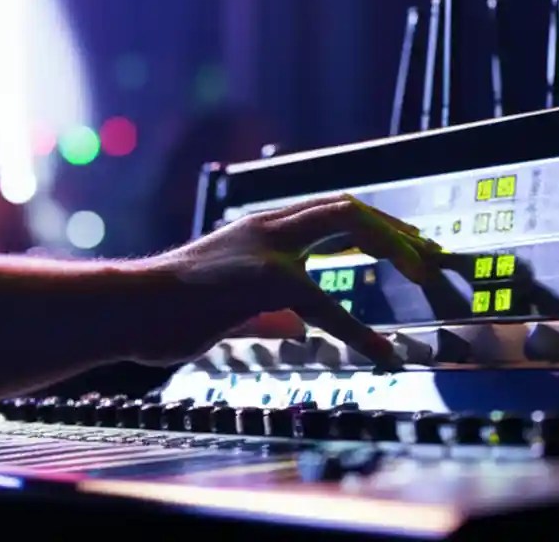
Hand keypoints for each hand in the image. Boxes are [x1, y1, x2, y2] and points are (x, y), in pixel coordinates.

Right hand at [129, 194, 437, 366]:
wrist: (126, 308)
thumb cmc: (167, 308)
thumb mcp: (229, 302)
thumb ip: (266, 308)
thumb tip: (293, 323)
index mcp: (262, 231)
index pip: (333, 213)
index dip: (376, 226)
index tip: (409, 248)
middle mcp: (269, 229)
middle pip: (349, 207)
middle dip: (397, 229)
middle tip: (432, 257)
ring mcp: (267, 249)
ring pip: (346, 224)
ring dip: (393, 247)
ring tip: (425, 275)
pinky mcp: (263, 280)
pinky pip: (323, 301)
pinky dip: (358, 328)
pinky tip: (380, 351)